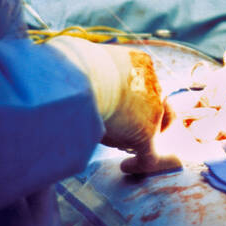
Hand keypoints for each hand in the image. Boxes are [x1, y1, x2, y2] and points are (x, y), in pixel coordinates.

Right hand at [47, 38, 177, 172]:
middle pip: (154, 104)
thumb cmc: (73, 64)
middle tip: (122, 124)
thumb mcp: (84, 58)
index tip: (119, 104)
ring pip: (152, 128)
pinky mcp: (145, 134)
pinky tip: (126, 167)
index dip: (133, 96)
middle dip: (141, 115)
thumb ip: (89, 69)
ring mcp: (153, 109)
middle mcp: (152, 84)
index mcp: (139, 63)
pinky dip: (140, 163)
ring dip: (135, 136)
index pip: (144, 82)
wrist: (81, 77)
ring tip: (116, 142)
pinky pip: (150, 156)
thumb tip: (71, 70)